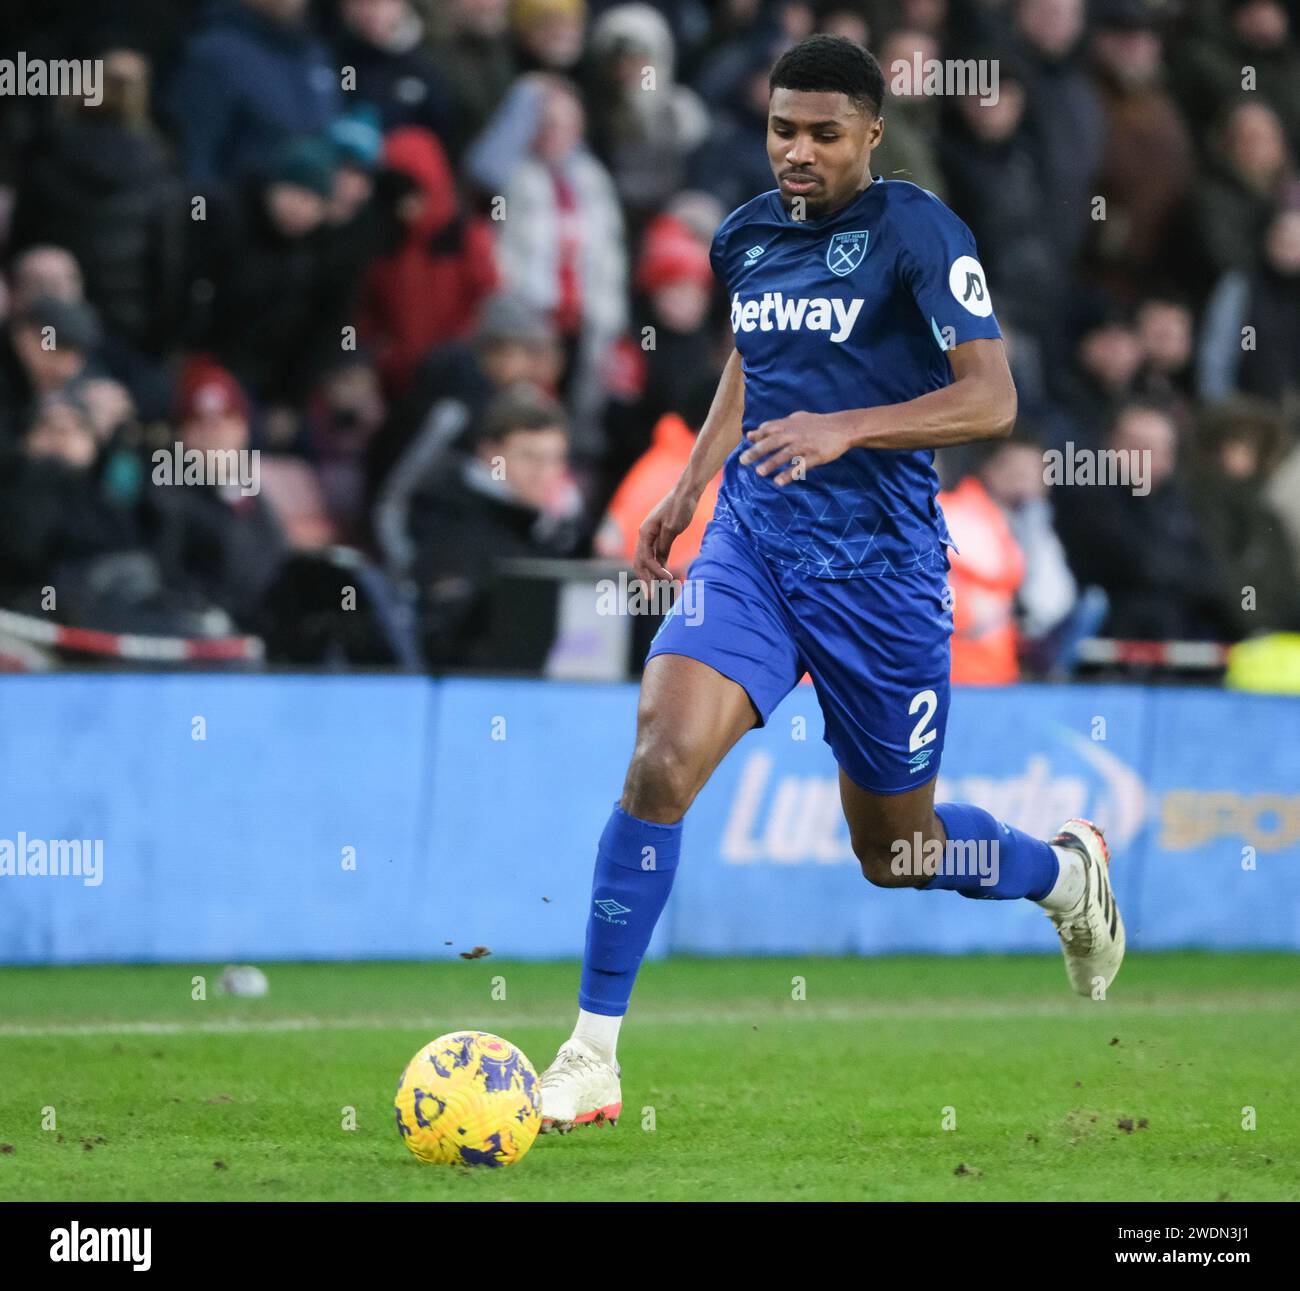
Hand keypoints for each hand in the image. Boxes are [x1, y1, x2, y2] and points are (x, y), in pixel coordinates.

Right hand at [633, 484, 699, 590]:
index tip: (669, 580)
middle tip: (651, 599)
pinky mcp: (661, 535)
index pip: (645, 559)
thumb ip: (664, 545)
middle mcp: (645, 534)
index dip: (656, 572)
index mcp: (645, 532)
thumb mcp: (672, 527)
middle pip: (640, 563)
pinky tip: (665, 577)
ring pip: (647, 560)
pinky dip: (659, 567)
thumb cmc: (680, 506)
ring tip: (659, 591)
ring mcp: (652, 535)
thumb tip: (659, 562)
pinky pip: (656, 555)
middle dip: (646, 581)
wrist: (687, 491)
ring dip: (652, 576)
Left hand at [738, 410, 853, 485]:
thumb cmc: (816, 424)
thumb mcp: (795, 420)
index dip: (758, 436)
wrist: (842, 427)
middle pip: (773, 442)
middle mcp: (794, 434)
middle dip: (757, 451)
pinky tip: (779, 482)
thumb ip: (773, 426)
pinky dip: (790, 474)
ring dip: (771, 463)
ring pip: (785, 454)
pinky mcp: (815, 456)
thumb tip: (752, 434)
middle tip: (743, 461)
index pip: (768, 429)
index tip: (747, 444)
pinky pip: (800, 466)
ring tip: (759, 472)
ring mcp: (805, 445)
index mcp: (789, 425)